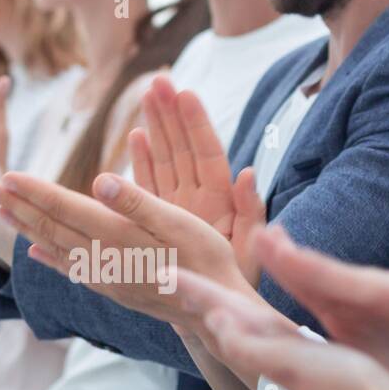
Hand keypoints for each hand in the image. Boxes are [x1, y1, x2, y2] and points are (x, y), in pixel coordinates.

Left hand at [0, 169, 254, 327]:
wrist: (216, 315)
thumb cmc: (207, 262)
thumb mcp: (182, 224)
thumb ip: (139, 202)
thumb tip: (101, 181)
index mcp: (118, 237)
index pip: (66, 209)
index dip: (35, 191)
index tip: (6, 175)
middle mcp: (104, 260)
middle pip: (51, 229)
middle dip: (18, 206)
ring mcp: (105, 279)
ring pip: (56, 249)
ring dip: (26, 228)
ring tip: (1, 212)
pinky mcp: (113, 290)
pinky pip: (71, 271)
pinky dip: (49, 259)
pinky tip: (34, 254)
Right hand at [133, 76, 263, 282]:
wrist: (215, 308)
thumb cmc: (238, 284)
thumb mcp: (252, 251)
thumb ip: (251, 212)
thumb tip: (251, 173)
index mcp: (221, 201)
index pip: (207, 154)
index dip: (197, 124)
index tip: (186, 94)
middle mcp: (199, 197)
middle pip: (183, 148)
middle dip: (172, 113)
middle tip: (159, 80)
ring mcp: (178, 205)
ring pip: (166, 159)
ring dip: (157, 127)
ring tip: (147, 94)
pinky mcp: (160, 218)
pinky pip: (150, 182)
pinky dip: (143, 161)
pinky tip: (136, 137)